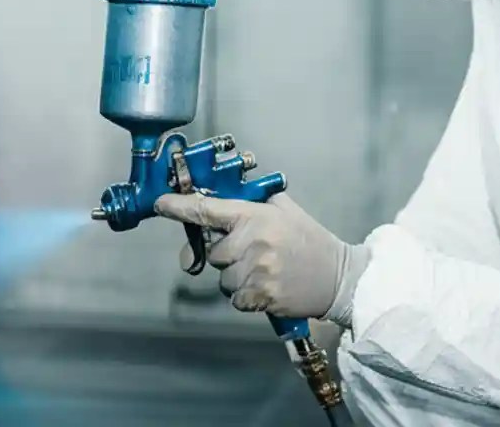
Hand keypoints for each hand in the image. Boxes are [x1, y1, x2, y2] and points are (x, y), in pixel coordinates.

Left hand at [154, 192, 368, 327]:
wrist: (339, 276)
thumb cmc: (309, 240)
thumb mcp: (283, 209)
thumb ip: (250, 203)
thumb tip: (214, 201)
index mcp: (254, 216)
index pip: (207, 209)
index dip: (179, 206)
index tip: (160, 204)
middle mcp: (251, 241)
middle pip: (212, 252)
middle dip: (226, 254)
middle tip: (252, 252)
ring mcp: (255, 270)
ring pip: (221, 278)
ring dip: (236, 277)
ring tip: (264, 270)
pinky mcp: (260, 296)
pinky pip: (234, 298)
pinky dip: (245, 296)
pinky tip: (266, 287)